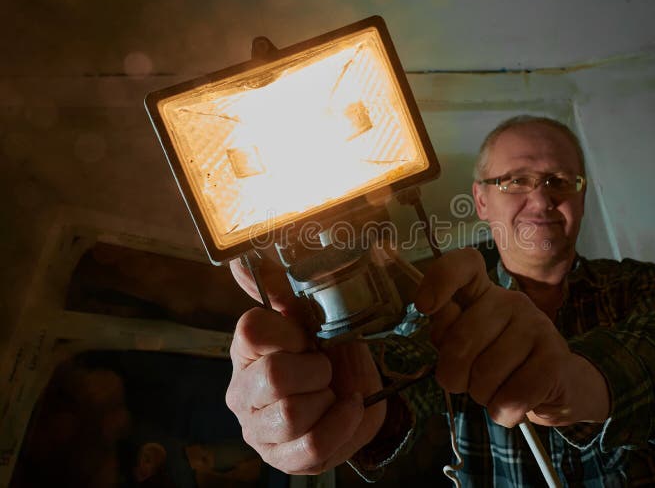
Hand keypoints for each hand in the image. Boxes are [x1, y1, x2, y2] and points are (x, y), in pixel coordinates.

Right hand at [225, 254, 385, 473]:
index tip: (306, 337)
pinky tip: (348, 409)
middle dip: (314, 370)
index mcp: (245, 350)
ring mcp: (257, 429)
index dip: (289, 331)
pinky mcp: (281, 459)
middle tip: (324, 368)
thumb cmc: (327, 354)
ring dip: (326, 399)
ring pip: (291, 414)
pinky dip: (341, 424)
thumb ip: (279, 288)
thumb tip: (236, 259)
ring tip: (331, 393)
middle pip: (273, 376)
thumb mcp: (312, 318)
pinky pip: (313, 445)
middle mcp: (241, 391)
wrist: (355, 396)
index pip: (251, 329)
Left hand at [414, 248, 608, 427]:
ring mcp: (538, 326)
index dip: (440, 280)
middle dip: (454, 376)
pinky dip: (503, 412)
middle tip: (469, 382)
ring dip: (482, 397)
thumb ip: (446, 332)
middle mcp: (512, 301)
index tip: (425, 306)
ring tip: (498, 390)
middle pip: (460, 341)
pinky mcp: (556, 358)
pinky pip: (511, 397)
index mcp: (484, 294)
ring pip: (484, 375)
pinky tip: (514, 405)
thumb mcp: (466, 349)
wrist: (557, 389)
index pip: (463, 265)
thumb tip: (436, 310)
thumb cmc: (500, 367)